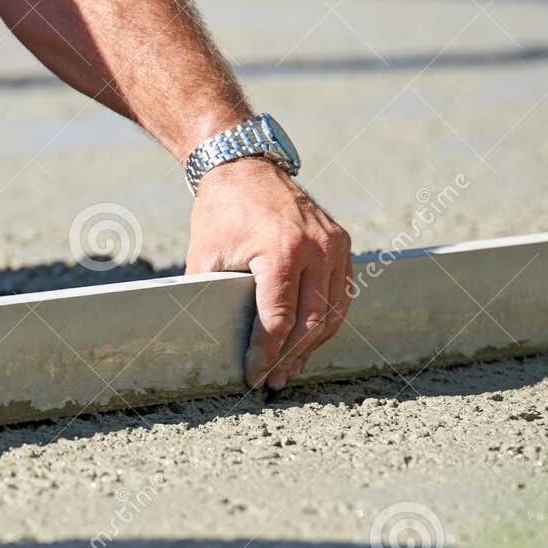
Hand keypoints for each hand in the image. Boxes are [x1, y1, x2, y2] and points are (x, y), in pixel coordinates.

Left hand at [185, 158, 351, 390]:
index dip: (266, 354)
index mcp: (282, 253)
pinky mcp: (341, 243)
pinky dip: (326, 320)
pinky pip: (341, 292)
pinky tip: (308, 341)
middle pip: (311, 323)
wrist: (243, 167)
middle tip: (273, 380)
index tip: (254, 375)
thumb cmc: (220, 214)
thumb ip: (213, 300)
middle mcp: (316, 249)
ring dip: (312, 346)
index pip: (279, 321)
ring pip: (333, 312)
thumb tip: (213, 344)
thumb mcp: (206, 258)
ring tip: (291, 368)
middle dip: (290, 357)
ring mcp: (334, 245)